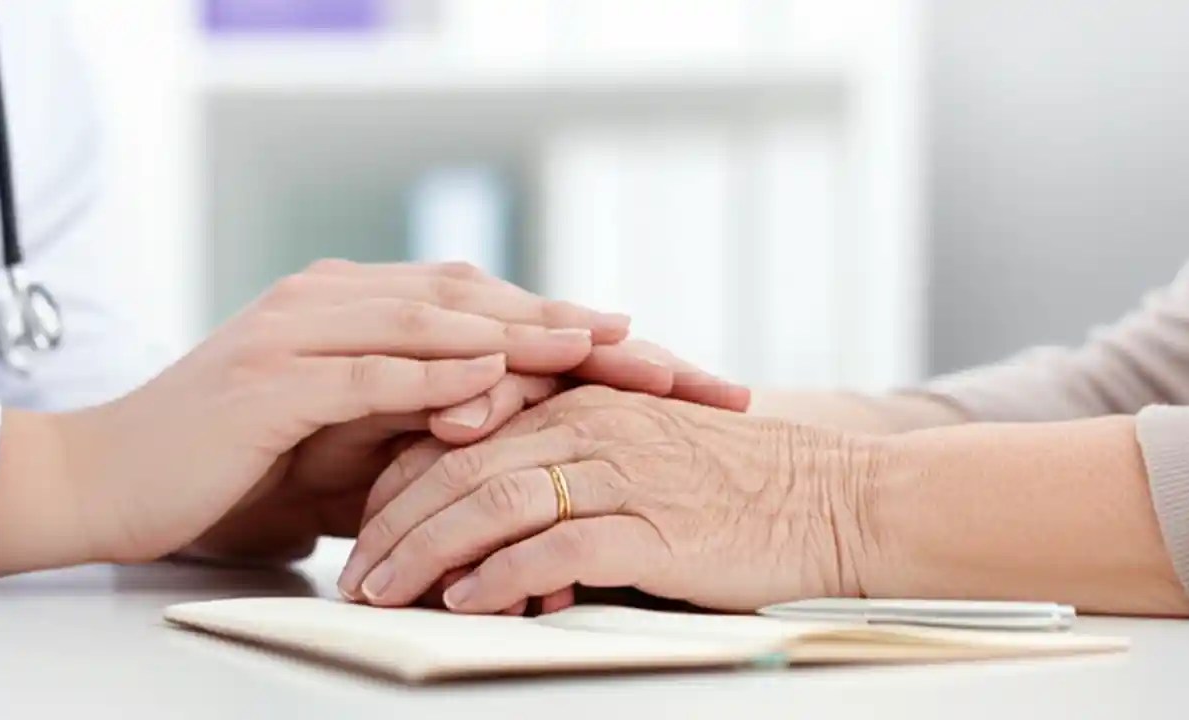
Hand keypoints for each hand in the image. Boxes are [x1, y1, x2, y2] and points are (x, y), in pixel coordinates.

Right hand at [0, 260, 642, 574]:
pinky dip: (433, 370)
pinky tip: (496, 375)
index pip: (491, 313)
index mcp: (361, 312)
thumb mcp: (347, 456)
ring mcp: (303, 329)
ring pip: (439, 321)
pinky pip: (367, 367)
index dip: (578, 334)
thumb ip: (416, 435)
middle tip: (675, 363)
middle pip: (487, 305)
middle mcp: (338, 302)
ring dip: (531, 336)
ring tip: (615, 351)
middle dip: (586, 333)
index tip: (662, 366)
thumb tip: (502, 441)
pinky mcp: (271, 375)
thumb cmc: (234, 472)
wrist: (111, 480)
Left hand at [344, 339, 749, 610]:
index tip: (362, 526)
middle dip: (394, 523)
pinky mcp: (653, 524)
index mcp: (581, 398)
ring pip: (493, 498)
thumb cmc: (736, 483)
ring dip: (428, 550)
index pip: (462, 427)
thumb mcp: (641, 454)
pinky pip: (557, 545)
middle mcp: (592, 423)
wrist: (834, 497)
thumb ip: (567, 472)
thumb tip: (495, 534)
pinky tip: (467, 601)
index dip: (401, 479)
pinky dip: (503, 574)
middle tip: (353, 574)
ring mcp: (622, 469)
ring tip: (384, 593)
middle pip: (461, 464)